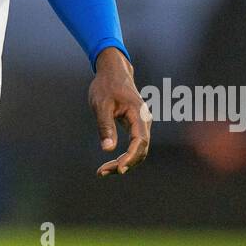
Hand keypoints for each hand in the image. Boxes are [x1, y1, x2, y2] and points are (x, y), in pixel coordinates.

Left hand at [89, 47, 149, 176]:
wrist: (113, 72)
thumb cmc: (106, 86)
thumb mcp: (101, 105)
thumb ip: (105, 126)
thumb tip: (107, 150)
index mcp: (139, 114)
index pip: (140, 141)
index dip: (131, 157)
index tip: (119, 168)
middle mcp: (144, 121)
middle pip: (140, 150)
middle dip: (124, 164)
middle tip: (102, 172)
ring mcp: (141, 125)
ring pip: (138, 151)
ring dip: (123, 163)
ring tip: (103, 171)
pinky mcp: (135, 128)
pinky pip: (134, 147)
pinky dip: (124, 157)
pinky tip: (110, 164)